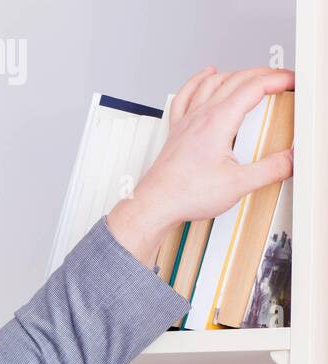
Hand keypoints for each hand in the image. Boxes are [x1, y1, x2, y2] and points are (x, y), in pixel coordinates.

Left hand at [106, 66, 294, 266]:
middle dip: (263, 74)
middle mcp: (201, 116)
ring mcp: (186, 122)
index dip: (279, 79)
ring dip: (235, 74)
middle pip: (236, 79)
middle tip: (281, 80)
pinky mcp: (176, 132)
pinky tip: (205, 76)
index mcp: (218, 121)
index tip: (294, 81)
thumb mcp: (238, 184)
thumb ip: (270, 169)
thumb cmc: (185, 195)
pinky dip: (198, 81)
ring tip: (252, 75)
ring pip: (211, 83)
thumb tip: (291, 159)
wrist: (154, 206)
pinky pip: (185, 96)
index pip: (255, 86)